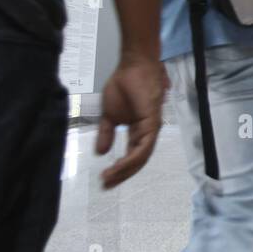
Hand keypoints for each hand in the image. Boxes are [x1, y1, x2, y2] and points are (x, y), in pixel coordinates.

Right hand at [96, 57, 168, 188]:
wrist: (133, 66)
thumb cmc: (124, 85)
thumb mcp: (109, 115)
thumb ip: (106, 134)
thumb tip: (100, 152)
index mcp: (137, 132)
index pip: (130, 156)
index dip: (119, 169)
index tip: (104, 180)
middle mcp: (146, 133)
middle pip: (137, 161)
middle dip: (121, 174)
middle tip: (105, 185)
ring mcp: (151, 129)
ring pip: (141, 157)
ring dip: (125, 169)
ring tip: (109, 177)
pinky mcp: (153, 123)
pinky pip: (144, 146)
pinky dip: (133, 157)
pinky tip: (120, 164)